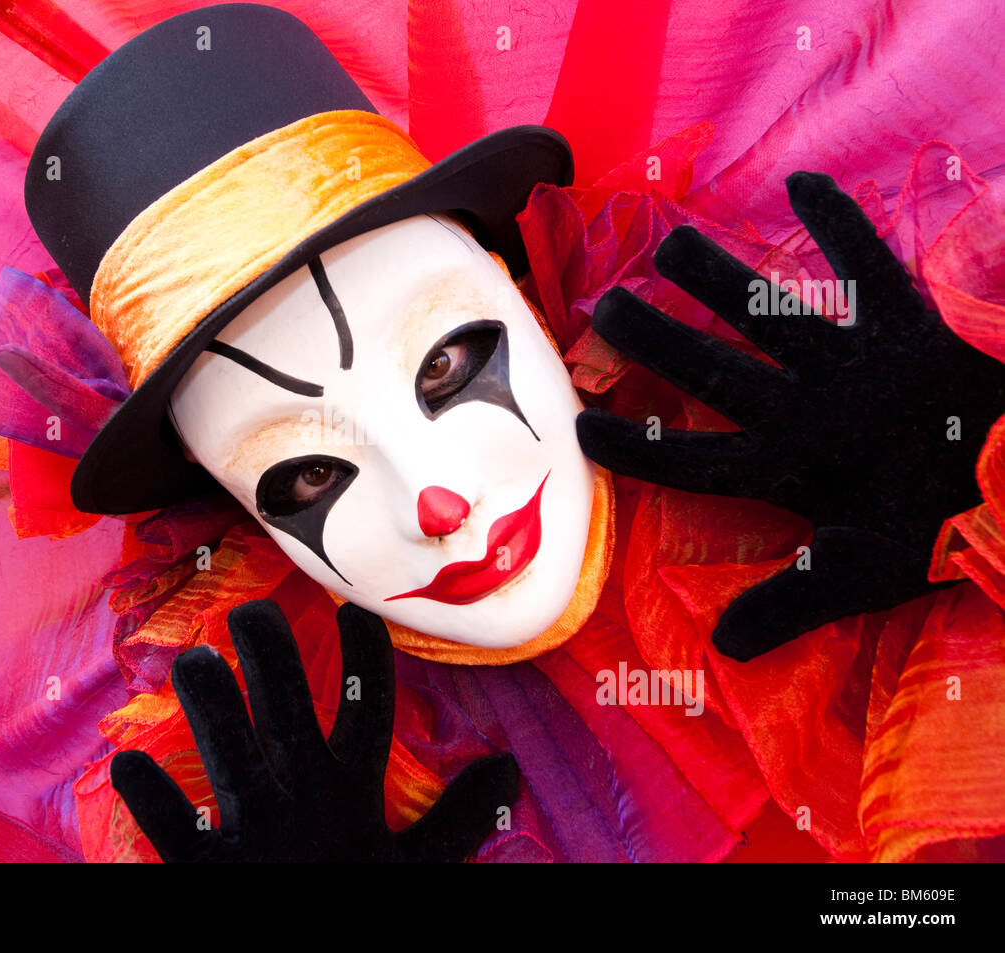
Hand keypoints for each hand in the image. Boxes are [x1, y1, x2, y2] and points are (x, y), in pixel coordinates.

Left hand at [110, 598, 517, 860]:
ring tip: (192, 660)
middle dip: (272, 657)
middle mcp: (306, 804)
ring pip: (231, 753)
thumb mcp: (418, 871)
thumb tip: (507, 766)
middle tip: (252, 611)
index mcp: (355, 797)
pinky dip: (151, 798)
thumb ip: (455, 821)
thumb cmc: (359, 910)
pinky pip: (175, 830)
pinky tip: (126, 762)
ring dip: (209, 706)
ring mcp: (256, 836)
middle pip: (292, 713)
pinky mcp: (209, 872)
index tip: (352, 604)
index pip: (369, 711)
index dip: (366, 656)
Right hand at [577, 172, 1004, 660]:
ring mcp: (854, 360)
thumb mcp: (862, 580)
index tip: (581, 426)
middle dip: (653, 340)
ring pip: (768, 313)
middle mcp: (807, 407)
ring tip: (669, 242)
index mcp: (790, 469)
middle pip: (711, 371)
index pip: (690, 461)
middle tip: (604, 306)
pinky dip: (836, 224)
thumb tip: (720, 649)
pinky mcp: (906, 322)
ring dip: (716, 277)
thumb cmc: (945, 530)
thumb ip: (788, 605)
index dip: (630, 446)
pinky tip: (801, 182)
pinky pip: (863, 265)